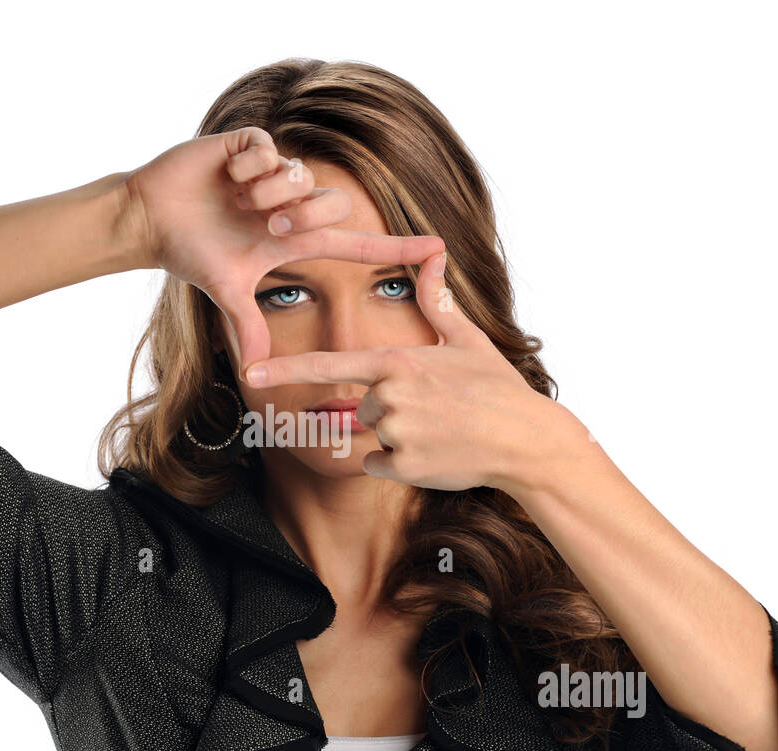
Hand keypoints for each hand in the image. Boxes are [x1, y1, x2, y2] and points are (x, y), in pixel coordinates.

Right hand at [122, 126, 444, 371]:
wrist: (150, 219)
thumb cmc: (189, 252)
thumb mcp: (225, 292)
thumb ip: (248, 327)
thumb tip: (254, 375)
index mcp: (295, 237)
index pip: (356, 244)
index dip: (395, 247)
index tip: (438, 248)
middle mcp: (293, 203)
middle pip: (333, 204)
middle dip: (301, 215)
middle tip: (265, 225)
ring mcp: (273, 173)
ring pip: (300, 176)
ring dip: (265, 195)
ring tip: (236, 201)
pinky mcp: (250, 145)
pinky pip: (269, 151)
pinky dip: (246, 169)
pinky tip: (226, 177)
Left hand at [245, 251, 579, 493]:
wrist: (526, 440)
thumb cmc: (497, 389)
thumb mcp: (467, 340)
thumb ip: (438, 303)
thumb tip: (433, 257)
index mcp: (400, 360)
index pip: (330, 364)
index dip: (287, 370)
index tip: (251, 373)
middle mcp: (392, 394)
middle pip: (363, 405)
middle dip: (391, 410)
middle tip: (436, 411)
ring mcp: (398, 432)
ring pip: (373, 435)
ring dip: (399, 437)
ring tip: (441, 431)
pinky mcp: (405, 465)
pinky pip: (380, 465)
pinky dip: (402, 465)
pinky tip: (436, 454)